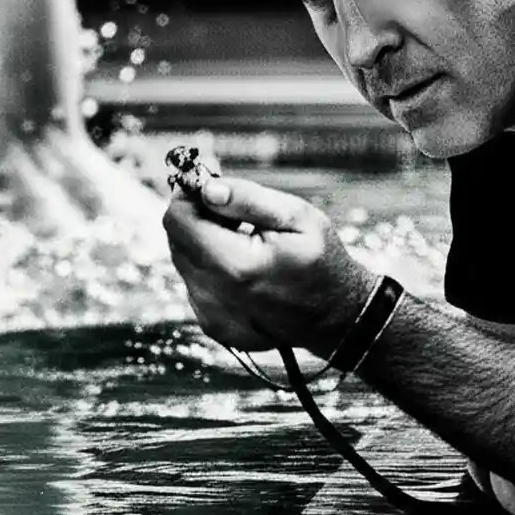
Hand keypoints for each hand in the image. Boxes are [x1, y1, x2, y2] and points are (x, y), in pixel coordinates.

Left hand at [163, 178, 376, 353]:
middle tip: (238, 218)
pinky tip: (245, 271)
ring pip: (184, 261)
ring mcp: (212, 316)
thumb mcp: (297, 217)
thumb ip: (247, 199)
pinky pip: (196, 284)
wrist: (337, 318)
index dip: (189, 197)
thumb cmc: (322, 262)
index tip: (210, 188)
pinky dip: (213, 271)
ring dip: (206, 245)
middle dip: (200, 220)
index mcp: (236, 266)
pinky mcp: (214, 326)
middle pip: (177, 240)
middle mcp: (216, 296)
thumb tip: (205, 189)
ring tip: (247, 245)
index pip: (177, 221)